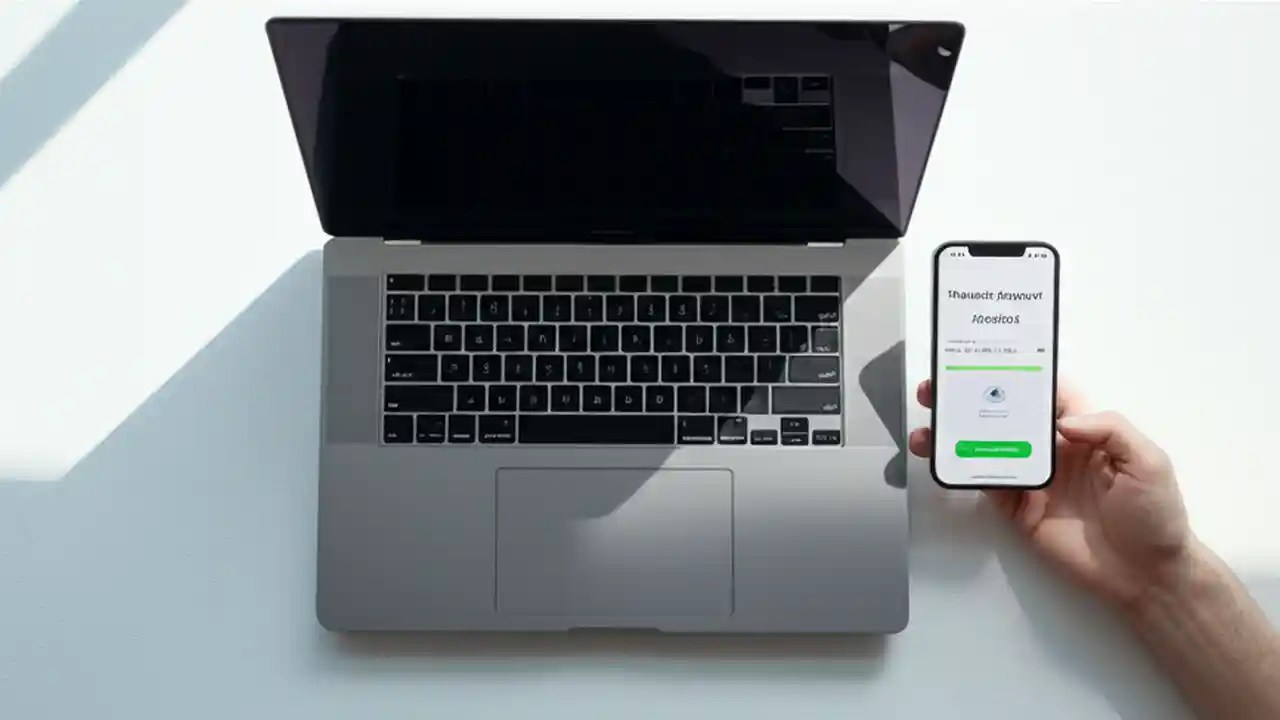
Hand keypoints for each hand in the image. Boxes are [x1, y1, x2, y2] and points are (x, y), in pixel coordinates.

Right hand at [909, 380, 1193, 609]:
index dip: (1018, 375)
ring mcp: (1032, 480)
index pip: (1046, 395)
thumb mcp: (1148, 460)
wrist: (1148, 576)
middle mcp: (1051, 450)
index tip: (985, 359)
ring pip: (985, 449)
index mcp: (1083, 432)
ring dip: (954, 437)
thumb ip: (1109, 429)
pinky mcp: (1019, 510)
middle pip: (1005, 417)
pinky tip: (942, 462)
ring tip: (926, 430)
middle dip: (970, 400)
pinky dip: (962, 473)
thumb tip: (1059, 421)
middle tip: (936, 390)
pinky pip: (986, 486)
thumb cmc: (1156, 514)